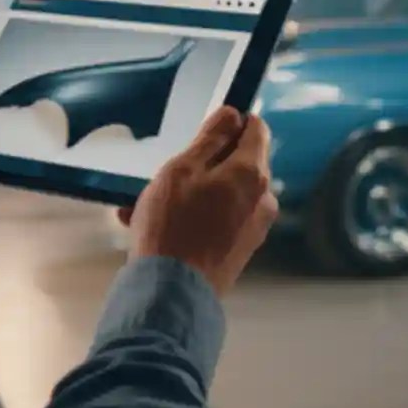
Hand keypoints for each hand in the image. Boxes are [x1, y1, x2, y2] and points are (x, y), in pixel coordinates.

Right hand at [118, 107, 277, 296]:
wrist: (172, 293)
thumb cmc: (172, 224)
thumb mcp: (183, 169)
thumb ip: (210, 139)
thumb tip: (233, 114)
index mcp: (253, 173)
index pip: (256, 128)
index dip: (231, 122)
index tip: (203, 131)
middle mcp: (263, 199)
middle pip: (239, 163)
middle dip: (203, 163)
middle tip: (165, 174)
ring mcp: (255, 228)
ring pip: (222, 193)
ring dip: (189, 192)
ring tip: (144, 205)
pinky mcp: (241, 250)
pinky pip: (218, 219)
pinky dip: (192, 217)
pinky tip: (151, 226)